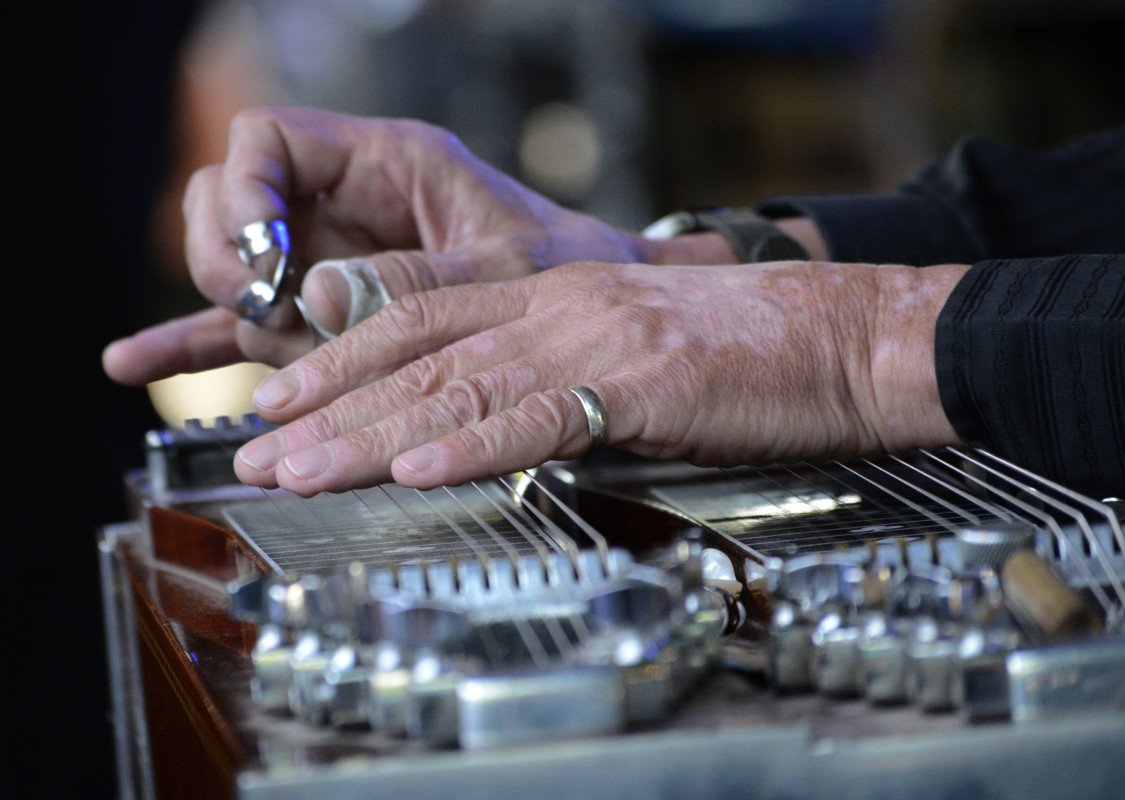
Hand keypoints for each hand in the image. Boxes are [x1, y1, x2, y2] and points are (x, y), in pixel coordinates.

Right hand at [104, 107, 727, 385]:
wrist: (594, 318)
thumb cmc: (564, 268)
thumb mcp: (503, 266)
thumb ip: (415, 280)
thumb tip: (318, 295)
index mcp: (386, 162)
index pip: (269, 139)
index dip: (246, 188)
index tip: (266, 250)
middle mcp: (343, 206)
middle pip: (231, 198)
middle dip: (231, 250)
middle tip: (265, 303)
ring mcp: (326, 261)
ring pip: (233, 261)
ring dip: (219, 298)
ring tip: (242, 330)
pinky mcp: (324, 316)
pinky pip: (246, 319)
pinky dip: (197, 338)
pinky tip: (140, 359)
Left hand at [232, 260, 967, 494]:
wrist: (847, 335)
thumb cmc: (751, 350)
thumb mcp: (634, 345)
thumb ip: (562, 369)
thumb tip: (502, 415)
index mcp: (557, 290)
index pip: (425, 312)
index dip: (345, 352)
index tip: (287, 392)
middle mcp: (561, 303)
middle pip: (419, 348)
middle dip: (328, 401)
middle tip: (258, 442)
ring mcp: (597, 338)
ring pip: (457, 386)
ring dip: (368, 433)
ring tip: (297, 469)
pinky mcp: (641, 383)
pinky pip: (537, 417)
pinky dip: (468, 446)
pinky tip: (411, 469)